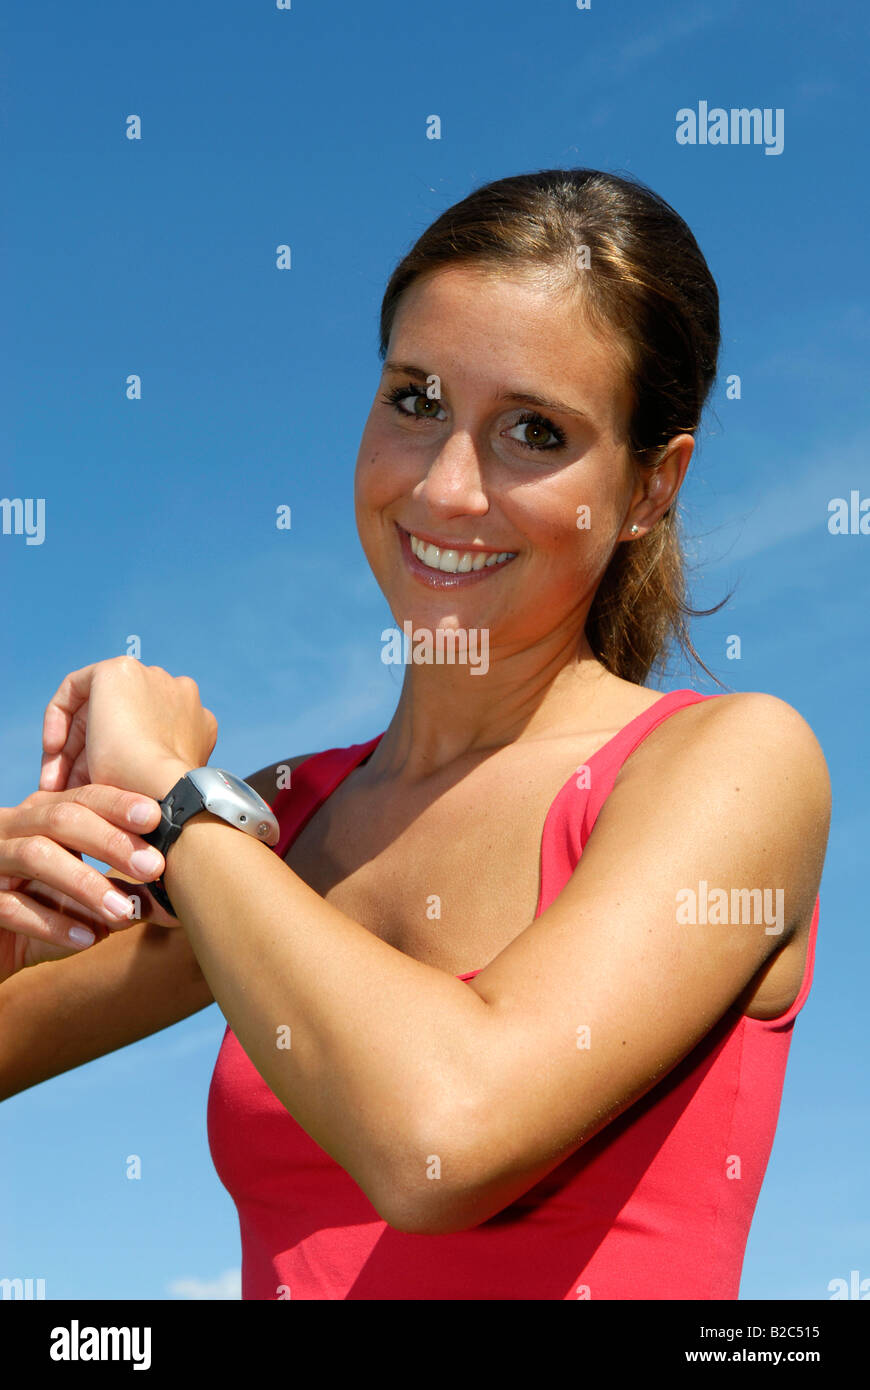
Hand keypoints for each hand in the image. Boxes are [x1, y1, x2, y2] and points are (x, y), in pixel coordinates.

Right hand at [0, 785, 178, 980]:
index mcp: (40, 817)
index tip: (156, 818)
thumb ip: (122, 898)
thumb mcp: (82, 904)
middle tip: (153, 865)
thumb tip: (175, 907)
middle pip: (61, 818)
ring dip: (86, 883)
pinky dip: (52, 923)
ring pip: (37, 855)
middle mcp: (12, 829)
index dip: (118, 804)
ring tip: (124, 912)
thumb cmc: (38, 915)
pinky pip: (11, 905)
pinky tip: (87, 939)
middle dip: (110, 840)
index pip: (83, 798)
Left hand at [40, 657, 217, 800]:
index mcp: (194, 722)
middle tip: (61, 791)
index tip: (85, 792)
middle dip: (84, 759)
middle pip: (116, 723)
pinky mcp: (121, 671)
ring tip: (53, 783)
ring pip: (97, 710)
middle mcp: (177, 693)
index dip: (106, 764)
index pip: (138, 736)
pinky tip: (52, 748)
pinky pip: (78, 686)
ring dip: (72, 746)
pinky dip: (60, 715)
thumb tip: (98, 781)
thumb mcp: (146, 783)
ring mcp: (152, 678)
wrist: (167, 791)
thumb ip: (134, 770)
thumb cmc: (157, 801)